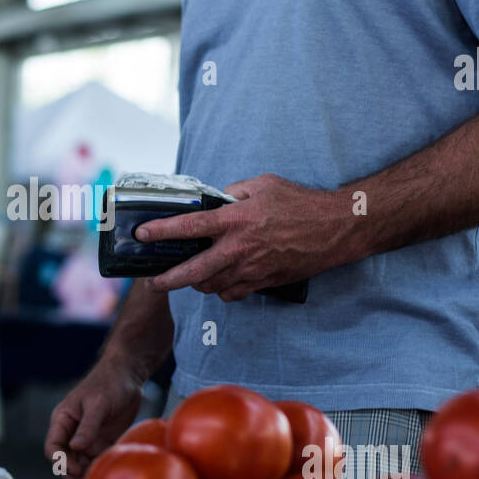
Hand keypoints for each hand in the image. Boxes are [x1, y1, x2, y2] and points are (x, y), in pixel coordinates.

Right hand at [44, 356, 145, 478]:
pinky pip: (97, 460)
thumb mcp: (98, 404)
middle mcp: (72, 432)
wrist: (128, 375)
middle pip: (65, 459)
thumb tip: (75, 448)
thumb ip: (87, 427)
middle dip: (72, 471)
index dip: (60, 461)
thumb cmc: (108, 383)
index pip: (52, 447)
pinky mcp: (103, 441)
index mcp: (63, 420)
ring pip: (80, 463)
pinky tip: (106, 472)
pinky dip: (99, 468)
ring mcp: (87, 438)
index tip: (74, 469)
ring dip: (86, 473)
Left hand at [135, 173, 355, 301]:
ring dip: (195, 283)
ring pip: (211, 286)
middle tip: (152, 281)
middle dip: (167, 279)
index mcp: (235, 220)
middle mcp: (239, 248)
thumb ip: (234, 191)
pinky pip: (233, 293)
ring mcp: (251, 269)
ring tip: (186, 277)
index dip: (162, 231)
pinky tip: (219, 281)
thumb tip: (217, 199)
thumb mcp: (264, 184)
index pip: (189, 228)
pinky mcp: (263, 282)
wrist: (335, 229)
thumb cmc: (301, 203)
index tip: (142, 234)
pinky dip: (221, 290)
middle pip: (192, 272)